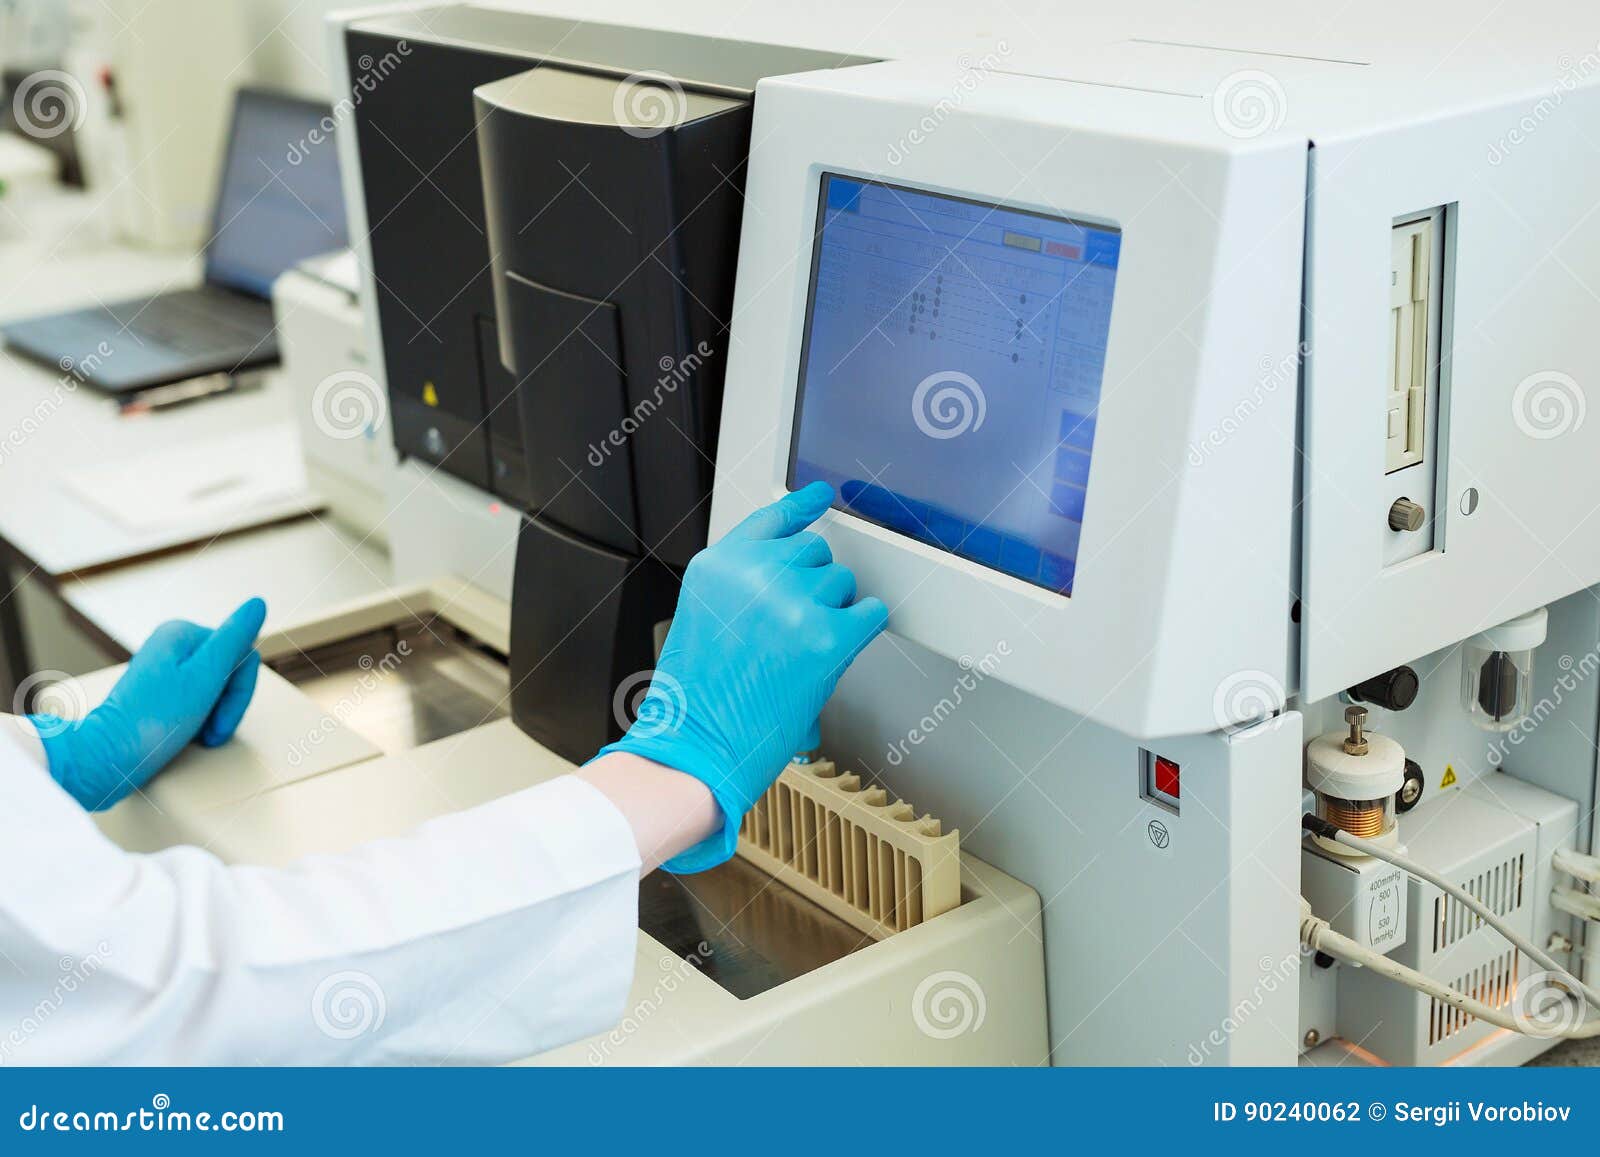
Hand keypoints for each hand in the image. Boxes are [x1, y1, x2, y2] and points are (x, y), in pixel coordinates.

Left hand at [31, 598, 267, 810]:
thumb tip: (257, 604)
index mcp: (182, 634)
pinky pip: (199, 700)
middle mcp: (172, 646)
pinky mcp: (161, 693)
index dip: (240, 691)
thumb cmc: (153, 721)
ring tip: (198, 734)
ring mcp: (165, 670)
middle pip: (230, 671)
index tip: (222, 718)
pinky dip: (202, 719)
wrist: (109, 757)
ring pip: (218, 688)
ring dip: (217, 715)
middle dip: (228, 705)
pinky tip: (189, 732)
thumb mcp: (205, 676)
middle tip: (211, 730)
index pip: (242, 654)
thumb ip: (234, 639)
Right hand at [599, 482, 887, 871]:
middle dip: (813, 585)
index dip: (802, 506)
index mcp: (720, 565)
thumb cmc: (697, 699)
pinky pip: (869, 614)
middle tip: (793, 627)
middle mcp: (755, 574)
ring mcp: (793, 603)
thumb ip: (743, 585)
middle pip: (815, 552)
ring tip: (799, 651)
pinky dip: (860, 633)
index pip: (773, 518)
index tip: (820, 496)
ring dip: (832, 612)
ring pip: (841, 583)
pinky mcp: (827, 638)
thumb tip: (795, 569)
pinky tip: (835, 652)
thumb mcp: (704, 618)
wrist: (696, 747)